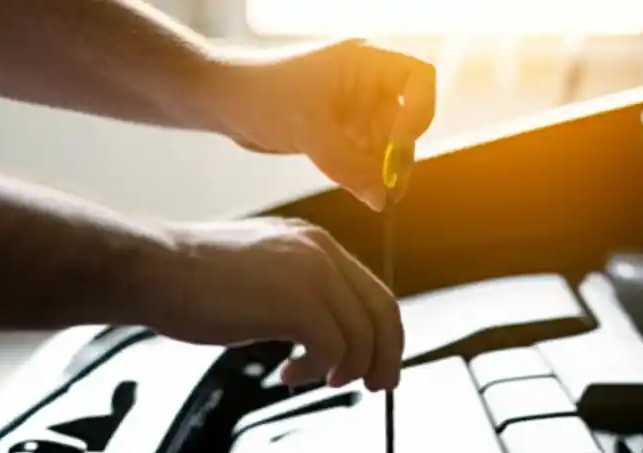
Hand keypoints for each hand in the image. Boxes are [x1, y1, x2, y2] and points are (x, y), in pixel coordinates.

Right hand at [149, 217, 401, 390]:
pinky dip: (318, 371)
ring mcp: (312, 275)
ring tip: (319, 381)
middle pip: (382, 312)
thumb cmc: (192, 278)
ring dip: (346, 368)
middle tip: (378, 387)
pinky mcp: (297, 304)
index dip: (383, 333)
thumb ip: (296, 290)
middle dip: (386, 356)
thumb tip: (322, 331)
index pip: (372, 290)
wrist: (154, 269)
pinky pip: (333, 349)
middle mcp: (321, 252)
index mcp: (314, 243)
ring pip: (362, 335)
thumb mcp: (261, 273)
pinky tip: (288, 375)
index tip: (378, 363)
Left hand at [217, 40, 435, 210]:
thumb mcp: (311, 134)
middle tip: (390, 192)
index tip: (400, 142)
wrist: (223, 101)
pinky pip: (366, 154)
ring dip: (383, 170)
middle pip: (406, 119)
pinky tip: (360, 188)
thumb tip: (383, 201)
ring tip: (374, 196)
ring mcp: (354, 106)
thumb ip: (350, 168)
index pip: (419, 79)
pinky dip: (366, 172)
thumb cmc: (262, 97)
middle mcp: (366, 81)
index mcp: (365, 62)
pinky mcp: (340, 128)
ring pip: (387, 142)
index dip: (420, 112)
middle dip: (399, 155)